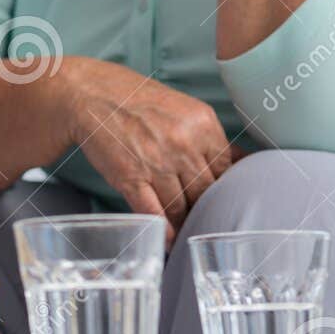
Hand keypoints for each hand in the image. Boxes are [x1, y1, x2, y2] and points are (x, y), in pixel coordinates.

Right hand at [53, 59, 242, 242]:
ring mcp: (156, 162)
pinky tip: (169, 240)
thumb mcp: (184, 109)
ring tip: (186, 231)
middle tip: (205, 218)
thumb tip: (244, 162)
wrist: (90, 93)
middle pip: (206, 192)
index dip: (222, 189)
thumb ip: (211, 137)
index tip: (218, 199)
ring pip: (181, 206)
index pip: (226, 171)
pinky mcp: (130, 177)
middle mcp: (183, 144)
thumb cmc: (137, 100)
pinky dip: (163, 231)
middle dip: (205, 208)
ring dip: (184, 222)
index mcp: (203, 124)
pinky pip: (154, 212)